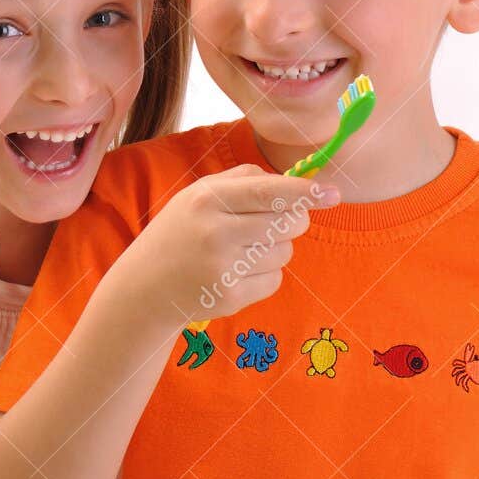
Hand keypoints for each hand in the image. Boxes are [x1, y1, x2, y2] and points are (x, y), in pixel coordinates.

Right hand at [112, 164, 337, 331]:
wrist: (144, 288)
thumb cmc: (180, 233)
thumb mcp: (198, 196)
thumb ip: (245, 181)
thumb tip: (297, 182)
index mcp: (207, 199)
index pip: (269, 192)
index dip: (306, 193)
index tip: (333, 194)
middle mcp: (215, 232)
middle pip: (288, 223)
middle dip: (294, 222)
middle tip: (273, 224)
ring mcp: (223, 268)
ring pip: (284, 252)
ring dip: (274, 250)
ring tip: (241, 252)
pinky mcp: (230, 298)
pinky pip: (275, 280)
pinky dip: (265, 275)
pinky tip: (237, 274)